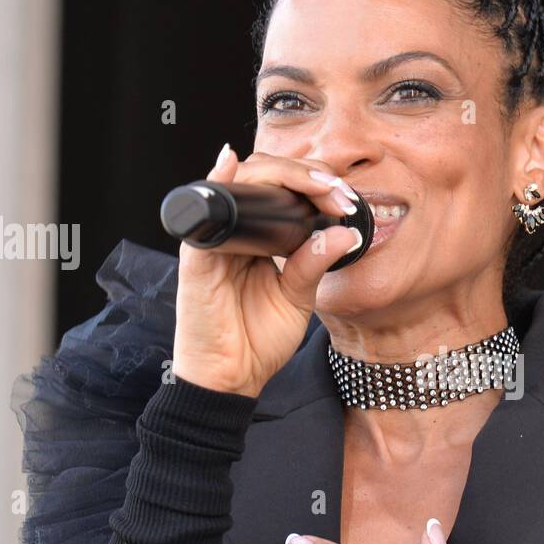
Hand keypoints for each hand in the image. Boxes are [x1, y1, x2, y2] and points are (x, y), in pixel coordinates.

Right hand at [171, 146, 362, 397]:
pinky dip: (215, 183)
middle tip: (337, 193)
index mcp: (258, 237)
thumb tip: (344, 233)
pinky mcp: (196, 257)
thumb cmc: (256, 339)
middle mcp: (235, 232)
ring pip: (239, 184)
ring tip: (317, 185)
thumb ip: (313, 262)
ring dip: (280, 176)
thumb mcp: (297, 297)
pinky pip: (202, 213)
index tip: (347, 200)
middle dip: (306, 177)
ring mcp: (214, 240)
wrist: (231, 378)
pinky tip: (231, 165)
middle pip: (263, 177)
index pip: (282, 191)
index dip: (314, 185)